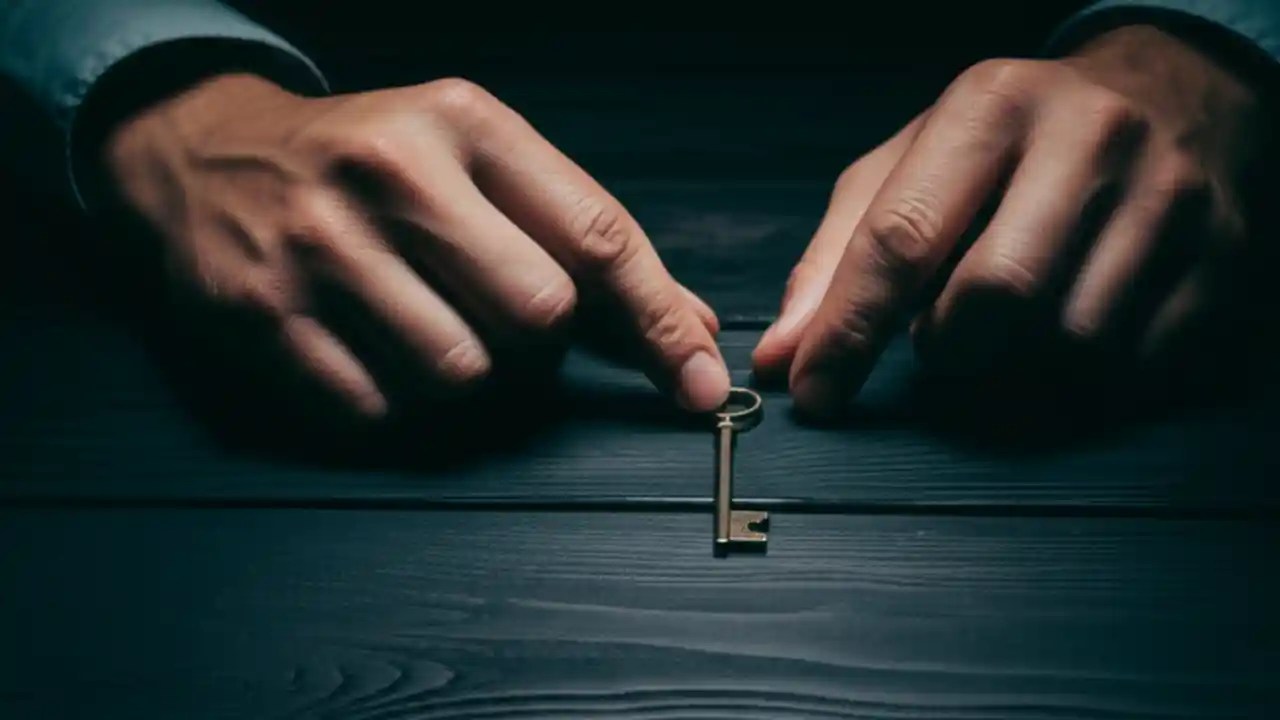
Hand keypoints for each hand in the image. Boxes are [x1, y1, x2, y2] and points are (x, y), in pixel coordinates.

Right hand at [104, 74, 728, 428]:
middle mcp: (390, 172)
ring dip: (463, 375)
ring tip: (425, 328)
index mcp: (463, 124)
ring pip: (460, 375)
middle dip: (537, 342)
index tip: (698, 385)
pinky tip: (369, 350)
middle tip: (497, 319)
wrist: (209, 155)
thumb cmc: (371, 165)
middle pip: (536, 314)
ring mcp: (320, 245)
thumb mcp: (478, 164)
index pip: (594, 234)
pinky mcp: (264, 314)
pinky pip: (379, 409)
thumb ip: (584, 239)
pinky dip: (393, 401)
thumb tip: (693, 329)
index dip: (659, 322)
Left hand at [754, 25, 1272, 415]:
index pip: (903, 237)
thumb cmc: (1015, 143)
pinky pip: (1132, 368)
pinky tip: (1072, 325)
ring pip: (1068, 345)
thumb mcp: (913, 166)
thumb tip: (782, 355)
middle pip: (993, 299)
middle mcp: (1088, 140)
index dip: (848, 331)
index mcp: (992, 106)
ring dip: (1018, 364)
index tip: (814, 391)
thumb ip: (837, 257)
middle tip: (946, 332)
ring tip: (1014, 321)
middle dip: (948, 345)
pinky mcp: (1219, 259)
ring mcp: (1167, 198)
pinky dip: (1082, 375)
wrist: (1170, 96)